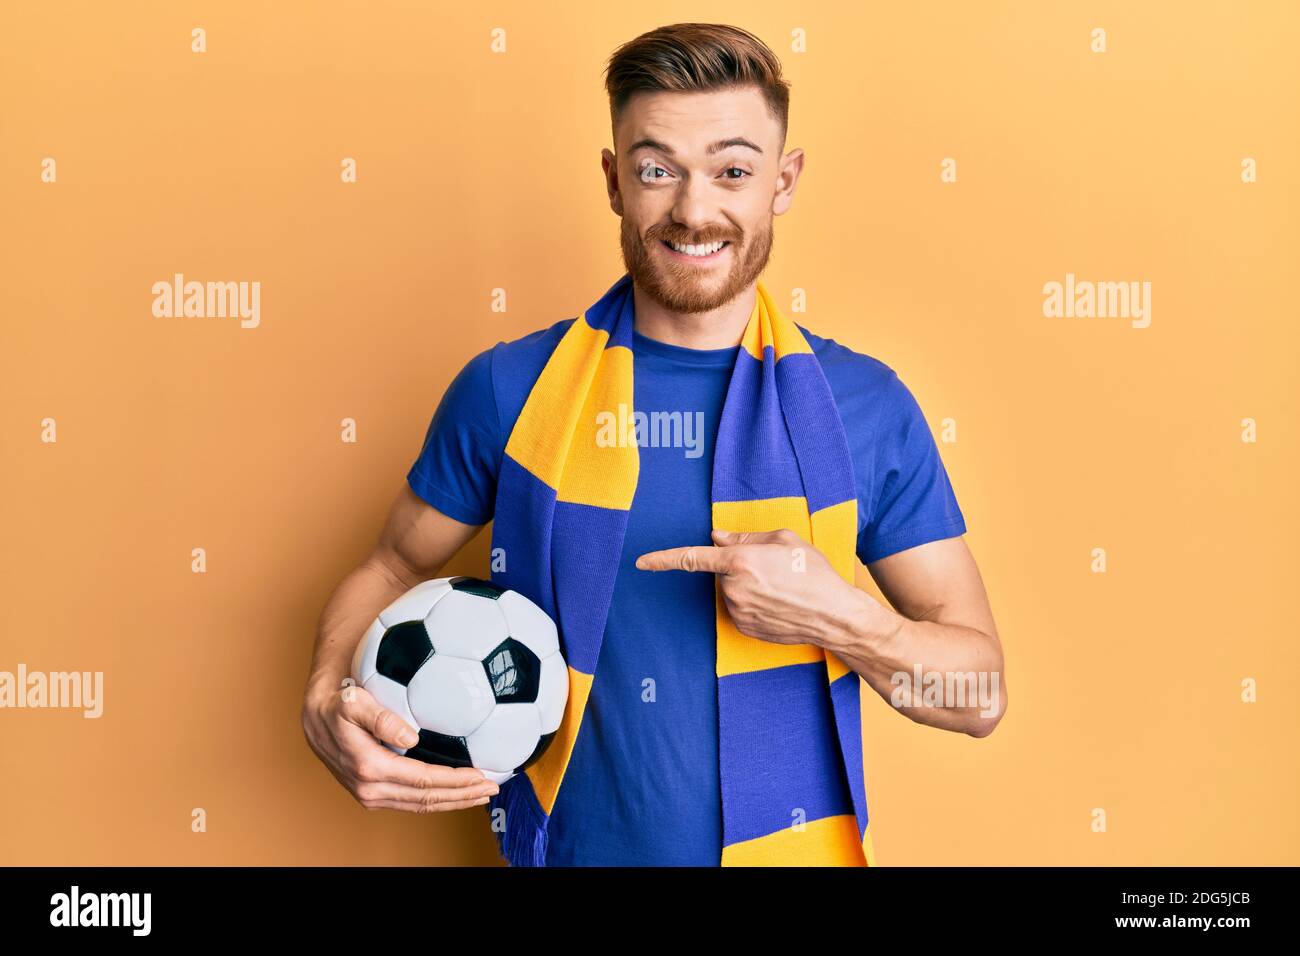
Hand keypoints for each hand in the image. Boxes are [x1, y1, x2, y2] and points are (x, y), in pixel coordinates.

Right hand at [301, 676, 498, 812]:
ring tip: (480, 794)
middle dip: (462, 796)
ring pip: (420, 805)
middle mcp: (370, 789)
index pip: (425, 780)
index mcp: (370, 767)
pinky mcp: (371, 793)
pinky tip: (454, 792)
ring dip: (453, 801)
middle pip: (427, 799)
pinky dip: (436, 799)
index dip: (456, 781)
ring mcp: (370, 795)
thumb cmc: (337, 702)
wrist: (314, 714)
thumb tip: (411, 737)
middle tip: (492, 788)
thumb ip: (381, 718)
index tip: (482, 776)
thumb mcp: (353, 702)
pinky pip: (410, 801)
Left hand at [635, 528, 885, 646]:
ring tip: (782, 587)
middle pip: (722, 571)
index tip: (641, 562)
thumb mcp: (784, 540)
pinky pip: (741, 608)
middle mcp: (733, 588)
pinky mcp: (746, 628)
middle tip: (773, 568)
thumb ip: (745, 537)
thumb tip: (718, 537)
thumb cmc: (813, 572)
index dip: (662, 559)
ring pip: (731, 590)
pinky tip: (779, 603)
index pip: (691, 559)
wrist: (834, 614)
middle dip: (740, 566)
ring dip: (748, 585)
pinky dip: (755, 603)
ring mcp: (738, 611)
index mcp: (739, 561)